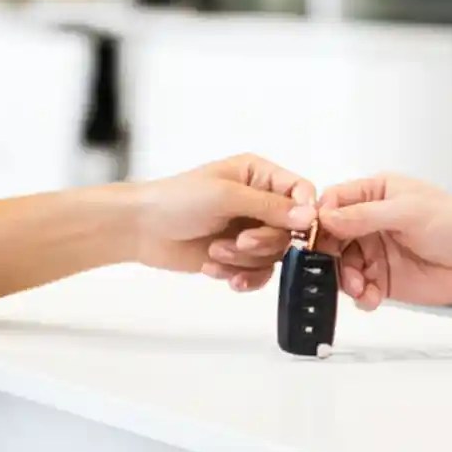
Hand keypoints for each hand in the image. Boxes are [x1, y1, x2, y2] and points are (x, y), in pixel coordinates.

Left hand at [133, 154, 316, 291]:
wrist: (141, 230)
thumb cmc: (175, 200)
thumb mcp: (226, 196)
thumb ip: (270, 206)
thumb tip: (309, 216)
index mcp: (258, 175)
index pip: (301, 191)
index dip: (304, 213)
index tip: (297, 230)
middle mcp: (258, 202)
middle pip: (290, 230)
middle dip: (263, 241)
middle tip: (239, 242)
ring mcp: (249, 231)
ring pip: (274, 255)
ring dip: (244, 260)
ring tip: (216, 252)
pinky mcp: (238, 257)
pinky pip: (258, 273)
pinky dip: (240, 275)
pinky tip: (216, 269)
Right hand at [316, 173, 451, 310]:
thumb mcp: (408, 212)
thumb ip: (365, 215)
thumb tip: (327, 217)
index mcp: (376, 194)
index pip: (334, 201)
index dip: (321, 218)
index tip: (316, 235)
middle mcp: (371, 222)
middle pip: (331, 237)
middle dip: (329, 254)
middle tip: (334, 268)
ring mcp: (375, 251)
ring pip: (340, 265)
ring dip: (345, 279)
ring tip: (361, 287)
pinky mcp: (382, 279)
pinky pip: (358, 289)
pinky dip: (360, 296)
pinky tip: (372, 298)